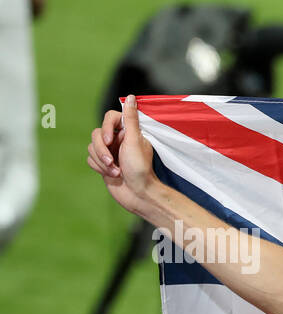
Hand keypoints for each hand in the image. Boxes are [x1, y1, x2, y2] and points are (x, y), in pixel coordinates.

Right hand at [87, 94, 157, 217]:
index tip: (110, 140)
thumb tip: (131, 97)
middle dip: (102, 150)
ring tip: (116, 172)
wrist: (138, 195)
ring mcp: (110, 152)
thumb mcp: (135, 141)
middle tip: (112, 162)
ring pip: (91, 147)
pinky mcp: (103, 163)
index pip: (110, 117)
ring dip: (101, 161)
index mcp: (129, 132)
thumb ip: (131, 119)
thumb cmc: (140, 169)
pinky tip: (112, 176)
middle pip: (96, 134)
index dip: (106, 127)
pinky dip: (99, 167)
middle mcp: (119, 140)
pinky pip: (90, 158)